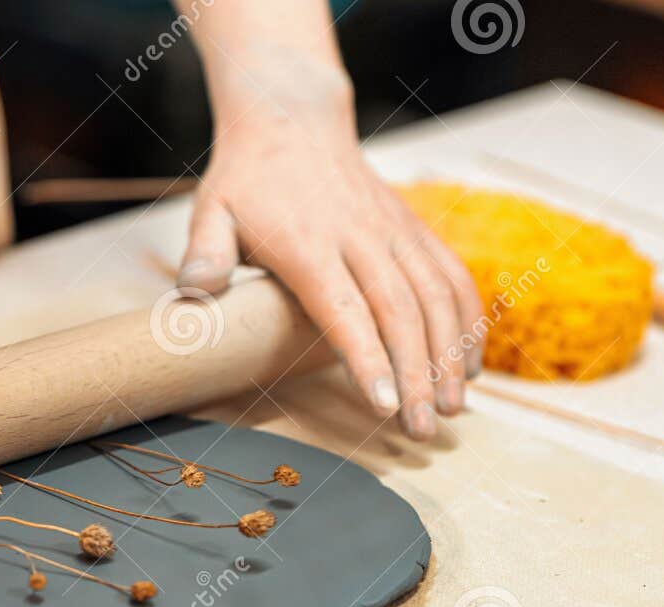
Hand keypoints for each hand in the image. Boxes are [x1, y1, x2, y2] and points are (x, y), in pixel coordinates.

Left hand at [177, 70, 483, 439]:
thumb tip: (193, 292)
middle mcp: (361, 236)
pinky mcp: (414, 228)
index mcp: (308, 243)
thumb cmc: (246, 180)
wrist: (291, 119)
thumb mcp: (211, 210)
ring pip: (436, 296)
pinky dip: (468, 321)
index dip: (367, 357)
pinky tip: (471, 366)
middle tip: (422, 430)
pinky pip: (451, 275)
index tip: (383, 406)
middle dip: (417, 375)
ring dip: (451, 355)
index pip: (344, 308)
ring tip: (452, 410)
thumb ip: (204, 254)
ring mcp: (393, 231)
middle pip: (400, 311)